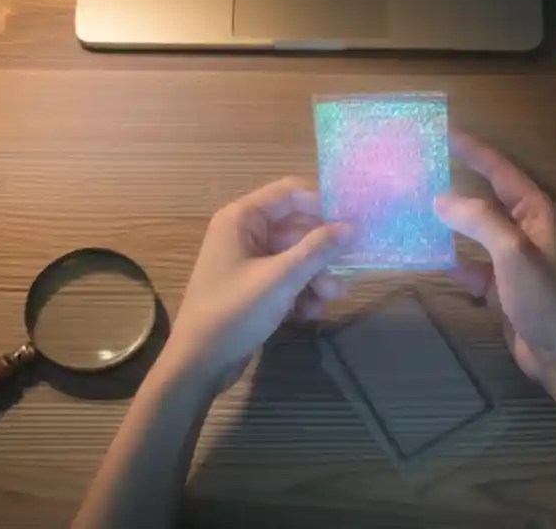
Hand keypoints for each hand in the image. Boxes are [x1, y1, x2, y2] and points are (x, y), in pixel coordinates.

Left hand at [165, 177, 352, 387]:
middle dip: (322, 251)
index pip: (291, 193)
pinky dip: (302, 292)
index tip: (355, 220)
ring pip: (295, 257)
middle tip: (350, 268)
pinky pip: (287, 279)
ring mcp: (248, 262)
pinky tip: (311, 312)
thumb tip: (351, 226)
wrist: (200, 363)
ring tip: (331, 297)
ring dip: (316, 276)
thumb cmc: (235, 311)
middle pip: (297, 228)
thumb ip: (318, 249)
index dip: (323, 203)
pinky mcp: (254, 288)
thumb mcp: (281, 278)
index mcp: (242, 218)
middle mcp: (245, 233)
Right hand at [435, 132, 555, 396]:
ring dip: (448, 220)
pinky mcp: (501, 282)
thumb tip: (441, 198)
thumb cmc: (544, 300)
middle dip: (455, 181)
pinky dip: (450, 257)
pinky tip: (424, 254)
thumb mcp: (513, 253)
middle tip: (420, 165)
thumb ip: (479, 220)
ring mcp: (513, 256)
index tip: (442, 131)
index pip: (500, 169)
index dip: (472, 149)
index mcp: (538, 211)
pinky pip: (470, 261)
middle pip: (485, 196)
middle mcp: (527, 227)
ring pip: (474, 229)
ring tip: (412, 205)